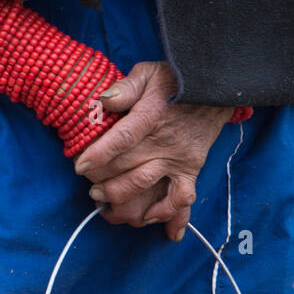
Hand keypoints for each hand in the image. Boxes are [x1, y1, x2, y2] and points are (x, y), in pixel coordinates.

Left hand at [73, 61, 235, 240]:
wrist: (214, 90)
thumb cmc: (175, 80)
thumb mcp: (148, 73)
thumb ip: (125, 86)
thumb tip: (103, 101)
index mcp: (151, 115)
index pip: (121, 139)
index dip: (97, 155)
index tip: (79, 166)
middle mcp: (164, 141)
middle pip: (127, 167)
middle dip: (101, 180)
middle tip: (88, 185)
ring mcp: (179, 158)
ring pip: (146, 186)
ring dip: (120, 198)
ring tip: (104, 202)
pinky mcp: (191, 169)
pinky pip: (181, 198)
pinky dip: (167, 215)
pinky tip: (149, 221)